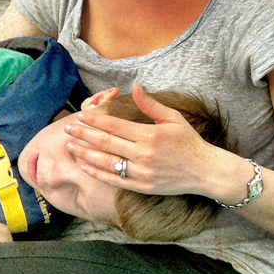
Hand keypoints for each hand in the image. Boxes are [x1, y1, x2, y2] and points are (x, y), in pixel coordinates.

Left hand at [63, 84, 221, 196]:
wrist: (206, 172)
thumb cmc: (189, 142)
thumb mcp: (173, 118)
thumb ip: (150, 104)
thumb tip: (135, 86)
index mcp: (150, 136)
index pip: (115, 126)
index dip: (95, 121)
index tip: (80, 116)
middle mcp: (144, 155)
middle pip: (105, 143)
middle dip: (83, 135)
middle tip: (67, 129)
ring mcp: (142, 173)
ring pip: (106, 162)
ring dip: (85, 154)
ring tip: (70, 146)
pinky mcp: (142, 187)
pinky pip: (114, 179)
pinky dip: (97, 172)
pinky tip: (84, 164)